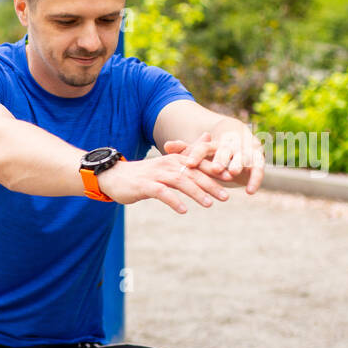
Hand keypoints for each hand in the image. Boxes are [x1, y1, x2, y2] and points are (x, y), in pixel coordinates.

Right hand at [93, 152, 229, 214]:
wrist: (116, 177)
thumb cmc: (145, 174)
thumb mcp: (168, 163)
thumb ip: (189, 153)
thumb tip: (208, 137)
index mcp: (175, 158)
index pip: (199, 163)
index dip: (216, 170)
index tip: (232, 178)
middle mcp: (168, 164)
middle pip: (193, 173)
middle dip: (211, 184)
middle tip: (226, 196)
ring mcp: (156, 174)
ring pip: (180, 181)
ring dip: (196, 193)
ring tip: (209, 204)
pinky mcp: (145, 186)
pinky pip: (162, 193)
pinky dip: (173, 201)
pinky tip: (183, 210)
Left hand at [163, 130, 265, 193]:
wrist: (242, 147)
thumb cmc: (215, 155)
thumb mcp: (201, 155)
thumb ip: (185, 150)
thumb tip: (166, 146)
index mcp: (214, 144)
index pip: (204, 147)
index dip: (196, 154)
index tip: (189, 164)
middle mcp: (231, 145)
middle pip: (225, 150)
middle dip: (220, 158)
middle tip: (214, 168)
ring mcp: (245, 151)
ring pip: (242, 157)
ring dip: (237, 164)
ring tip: (231, 174)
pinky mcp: (258, 160)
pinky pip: (258, 169)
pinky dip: (255, 179)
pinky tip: (249, 191)